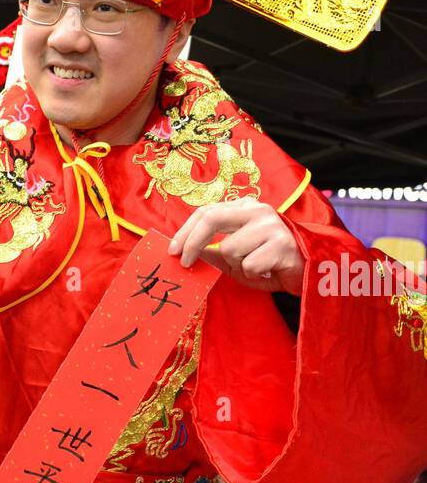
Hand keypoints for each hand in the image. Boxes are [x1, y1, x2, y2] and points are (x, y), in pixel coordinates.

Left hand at [167, 199, 303, 294]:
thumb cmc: (270, 264)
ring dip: (236, 266)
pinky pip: (249, 264)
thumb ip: (214, 253)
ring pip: (230, 248)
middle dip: (192, 242)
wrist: (309, 272)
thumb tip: (185, 252)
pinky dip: (253, 274)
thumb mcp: (237, 259)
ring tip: (254, 267)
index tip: (172, 251)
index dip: (185, 231)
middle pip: (212, 219)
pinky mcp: (282, 244)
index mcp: (245, 208)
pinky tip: (268, 271)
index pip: (206, 211)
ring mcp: (271, 225)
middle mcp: (258, 210)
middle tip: (184, 263)